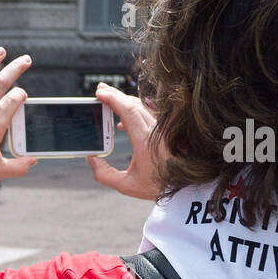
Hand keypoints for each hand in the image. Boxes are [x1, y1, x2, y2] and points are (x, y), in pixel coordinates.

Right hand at [86, 82, 164, 200]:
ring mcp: (162, 129)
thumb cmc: (157, 187)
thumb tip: (92, 159)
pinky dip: (134, 111)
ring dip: (124, 101)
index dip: (113, 99)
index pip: (128, 111)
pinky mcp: (166, 131)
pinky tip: (123, 121)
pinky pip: (149, 114)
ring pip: (142, 106)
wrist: (185, 187)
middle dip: (115, 95)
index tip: (100, 93)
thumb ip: (104, 174)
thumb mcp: (126, 185)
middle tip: (100, 91)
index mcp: (144, 141)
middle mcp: (155, 131)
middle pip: (134, 104)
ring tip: (109, 100)